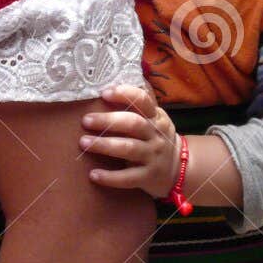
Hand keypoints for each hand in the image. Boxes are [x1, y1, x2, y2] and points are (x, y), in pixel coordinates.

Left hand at [80, 84, 181, 199]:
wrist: (179, 171)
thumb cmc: (155, 139)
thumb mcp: (154, 120)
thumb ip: (137, 106)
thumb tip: (109, 84)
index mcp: (156, 117)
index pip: (143, 101)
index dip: (125, 95)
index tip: (104, 93)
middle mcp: (156, 135)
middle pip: (133, 124)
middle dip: (108, 121)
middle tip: (85, 120)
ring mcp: (153, 156)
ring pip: (129, 149)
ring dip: (104, 145)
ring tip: (83, 142)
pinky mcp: (148, 177)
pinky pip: (128, 177)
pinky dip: (110, 177)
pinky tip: (93, 175)